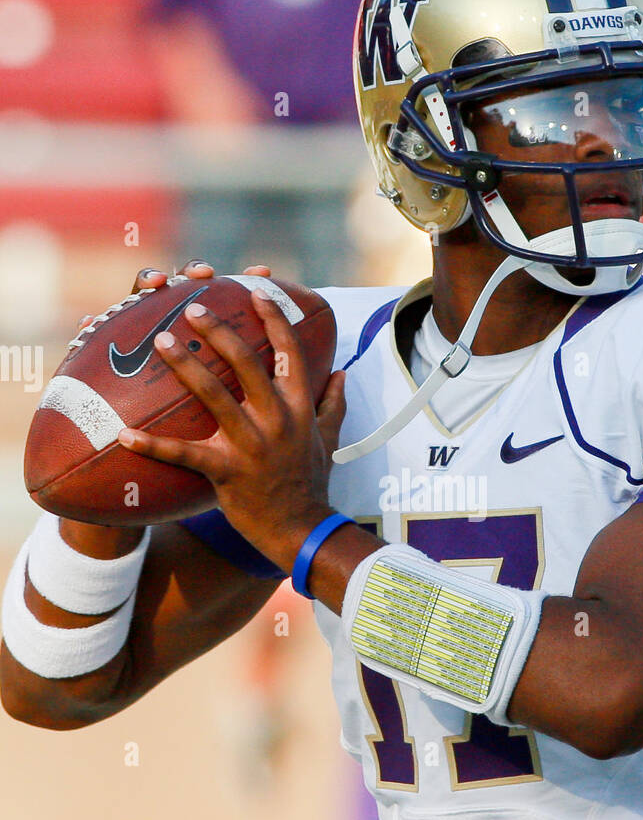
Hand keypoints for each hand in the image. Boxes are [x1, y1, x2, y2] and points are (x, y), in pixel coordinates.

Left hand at [115, 283, 346, 573]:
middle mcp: (277, 420)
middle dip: (220, 331)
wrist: (301, 530)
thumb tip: (340, 373)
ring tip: (162, 343)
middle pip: (247, 363)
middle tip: (193, 308)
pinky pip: (184, 454)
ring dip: (187, 366)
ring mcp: (252, 445)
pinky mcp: (227, 471)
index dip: (274, 319)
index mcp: (299, 408)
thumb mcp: (328, 440)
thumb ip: (332, 404)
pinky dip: (153, 445)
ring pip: (215, 396)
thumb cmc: (311, 483)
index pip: (290, 352)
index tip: (257, 290)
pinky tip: (125, 435)